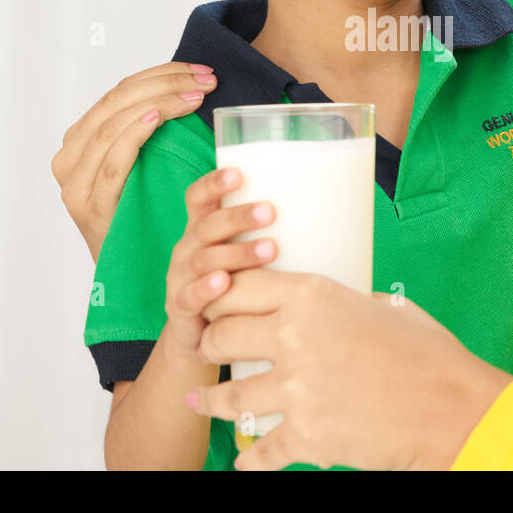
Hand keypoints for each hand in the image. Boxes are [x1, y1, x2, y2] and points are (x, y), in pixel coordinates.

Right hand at [52, 62, 216, 259]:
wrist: (128, 271)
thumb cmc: (142, 213)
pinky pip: (113, 161)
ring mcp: (75, 182)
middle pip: (116, 102)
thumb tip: (193, 87)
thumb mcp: (142, 165)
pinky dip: (134, 134)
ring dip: (159, 103)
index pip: (121, 91)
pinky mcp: (88, 206)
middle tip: (205, 81)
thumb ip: (148, 131)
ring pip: (112, 125)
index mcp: (80, 139)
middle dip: (165, 84)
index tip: (199, 70)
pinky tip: (158, 118)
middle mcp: (69, 156)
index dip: (161, 74)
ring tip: (194, 96)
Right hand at [161, 167, 279, 361]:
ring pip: (204, 260)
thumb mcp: (243, 255)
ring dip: (236, 253)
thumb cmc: (235, 285)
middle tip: (271, 212)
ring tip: (269, 249)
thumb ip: (269, 235)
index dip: (213, 183)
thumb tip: (332, 212)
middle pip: (207, 226)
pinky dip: (206, 289)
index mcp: (200, 230)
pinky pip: (189, 297)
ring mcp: (181, 279)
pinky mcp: (181, 310)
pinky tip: (225, 283)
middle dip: (238, 217)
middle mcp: (187, 250)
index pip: (197, 198)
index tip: (240, 173)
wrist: (200, 338)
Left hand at [188, 270, 512, 470]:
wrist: (452, 409)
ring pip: (228, 395)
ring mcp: (296, 390)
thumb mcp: (383, 306)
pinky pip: (258, 451)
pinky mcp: (305, 436)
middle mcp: (295, 337)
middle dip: (210, 345)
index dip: (218, 297)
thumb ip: (346, 302)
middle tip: (209, 351)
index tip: (213, 306)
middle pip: (220, 337)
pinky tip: (244, 459)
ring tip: (205, 403)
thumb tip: (330, 303)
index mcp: (313, 296)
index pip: (237, 288)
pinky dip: (250, 459)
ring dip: (214, 402)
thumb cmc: (429, 355)